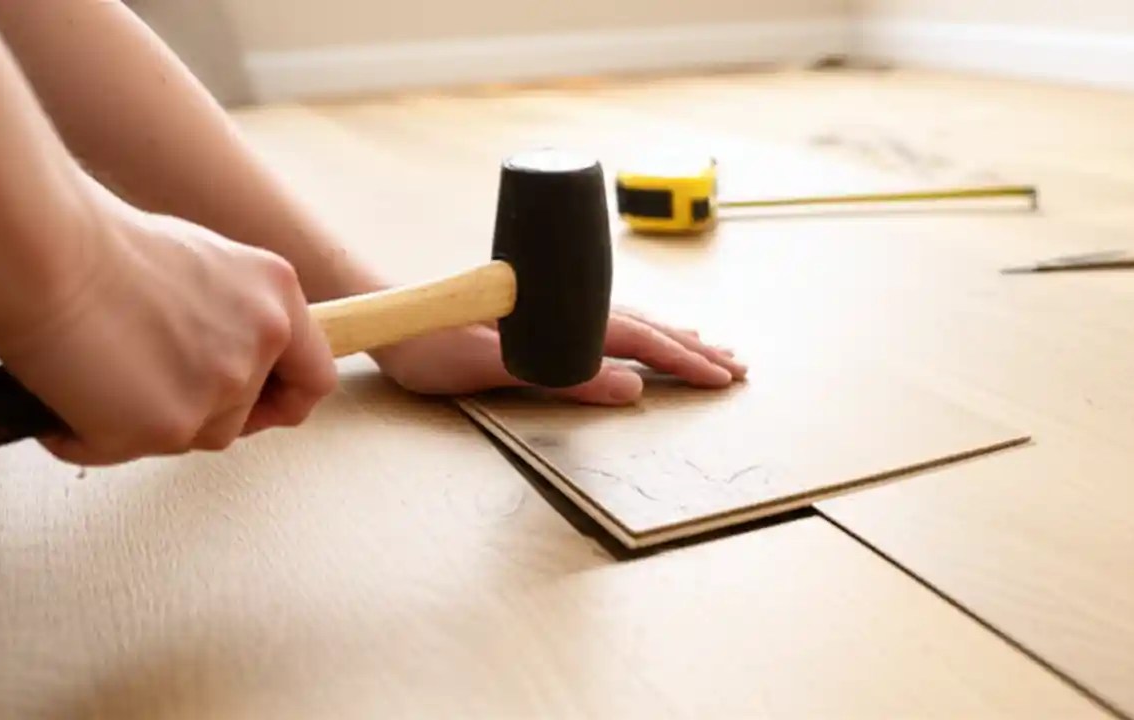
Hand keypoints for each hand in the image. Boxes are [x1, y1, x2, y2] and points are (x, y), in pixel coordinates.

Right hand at [0, 190, 337, 464]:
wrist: (46, 247)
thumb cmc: (103, 245)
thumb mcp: (205, 266)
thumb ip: (234, 317)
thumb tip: (223, 362)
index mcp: (279, 296)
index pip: (314, 379)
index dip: (282, 402)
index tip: (255, 408)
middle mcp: (263, 342)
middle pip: (239, 418)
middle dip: (193, 412)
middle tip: (137, 375)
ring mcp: (221, 387)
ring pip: (189, 439)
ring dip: (143, 423)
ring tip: (98, 370)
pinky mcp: (169, 424)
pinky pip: (127, 452)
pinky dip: (89, 435)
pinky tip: (67, 391)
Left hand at [369, 307, 745, 403]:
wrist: (397, 310)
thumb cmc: (432, 341)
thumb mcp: (493, 367)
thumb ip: (563, 377)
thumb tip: (632, 387)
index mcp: (563, 316)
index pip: (640, 340)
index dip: (686, 361)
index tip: (723, 375)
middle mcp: (567, 305)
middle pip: (647, 327)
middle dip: (694, 350)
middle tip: (736, 368)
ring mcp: (558, 304)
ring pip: (633, 322)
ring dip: (674, 339)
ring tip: (710, 350)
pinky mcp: (546, 310)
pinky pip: (610, 321)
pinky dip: (642, 332)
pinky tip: (648, 335)